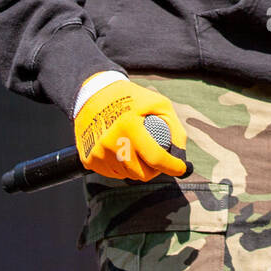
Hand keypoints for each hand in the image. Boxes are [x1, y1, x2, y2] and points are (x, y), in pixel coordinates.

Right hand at [73, 77, 187, 180]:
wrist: (95, 95)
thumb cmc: (132, 99)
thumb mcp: (159, 104)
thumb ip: (175, 130)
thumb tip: (181, 157)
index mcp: (129, 126)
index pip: (156, 158)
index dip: (173, 167)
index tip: (181, 168)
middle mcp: (111, 142)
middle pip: (142, 173)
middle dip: (154, 169)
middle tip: (156, 156)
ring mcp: (97, 153)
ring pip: (127, 175)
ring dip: (137, 168)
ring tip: (137, 148)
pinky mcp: (88, 160)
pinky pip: (112, 174)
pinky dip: (121, 167)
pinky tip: (122, 150)